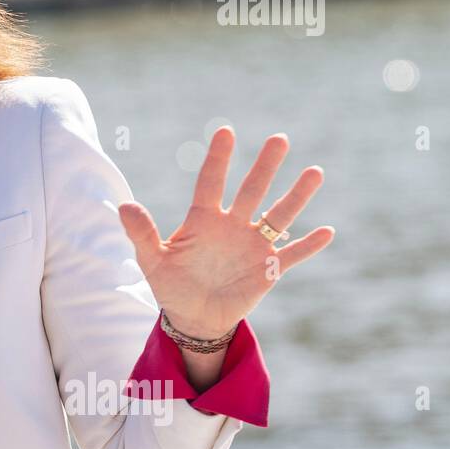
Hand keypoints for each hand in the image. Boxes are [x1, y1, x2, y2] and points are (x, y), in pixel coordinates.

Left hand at [117, 127, 333, 340]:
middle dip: (265, 166)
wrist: (194, 317)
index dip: (218, 158)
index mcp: (203, 220)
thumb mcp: (152, 261)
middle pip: (252, 190)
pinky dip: (309, 245)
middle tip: (279, 139)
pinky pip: (292, 254)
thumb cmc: (171, 285)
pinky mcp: (269, 269)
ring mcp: (253, 245)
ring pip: (279, 215)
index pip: (211, 182)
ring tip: (314, 172)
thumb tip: (122, 206)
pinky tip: (328, 231)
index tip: (226, 131)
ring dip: (296, 196)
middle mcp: (233, 225)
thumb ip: (141, 234)